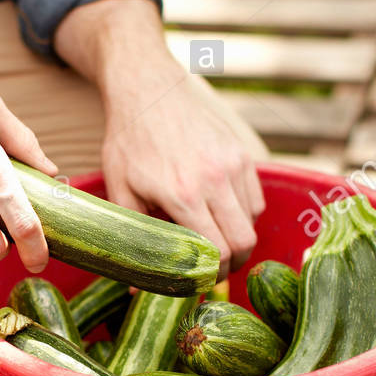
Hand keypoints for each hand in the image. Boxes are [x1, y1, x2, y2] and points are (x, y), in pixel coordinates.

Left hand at [101, 65, 267, 274]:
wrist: (148, 88)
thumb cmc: (128, 141)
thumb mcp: (121, 191)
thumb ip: (134, 238)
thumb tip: (134, 287)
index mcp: (183, 194)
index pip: (216, 252)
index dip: (210, 275)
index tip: (198, 280)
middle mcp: (215, 179)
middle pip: (243, 243)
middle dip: (230, 264)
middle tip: (212, 270)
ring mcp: (233, 164)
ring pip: (251, 222)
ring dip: (236, 238)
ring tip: (213, 240)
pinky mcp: (242, 153)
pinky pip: (254, 198)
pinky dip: (243, 214)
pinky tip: (220, 213)